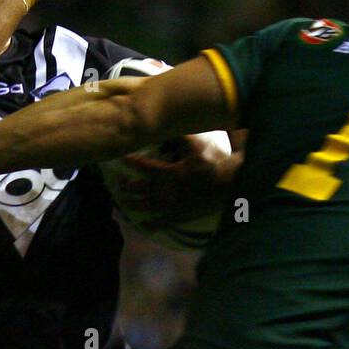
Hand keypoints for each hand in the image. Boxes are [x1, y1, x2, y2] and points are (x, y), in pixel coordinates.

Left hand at [114, 135, 237, 227]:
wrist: (229, 185)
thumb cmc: (215, 164)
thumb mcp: (198, 146)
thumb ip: (183, 135)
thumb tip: (172, 121)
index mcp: (171, 172)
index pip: (146, 166)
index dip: (132, 162)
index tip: (120, 158)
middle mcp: (169, 189)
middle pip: (144, 188)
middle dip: (131, 186)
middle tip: (119, 184)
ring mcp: (175, 204)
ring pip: (150, 205)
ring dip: (136, 205)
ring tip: (124, 204)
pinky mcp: (183, 215)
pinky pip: (166, 221)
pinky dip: (154, 224)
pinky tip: (144, 227)